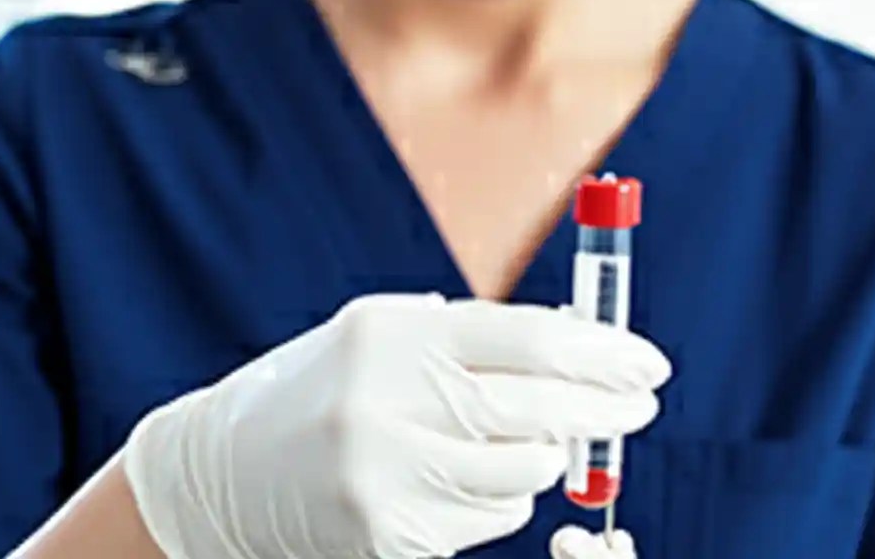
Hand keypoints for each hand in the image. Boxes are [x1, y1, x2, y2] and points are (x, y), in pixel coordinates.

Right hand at [123, 293, 670, 558]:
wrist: (225, 473)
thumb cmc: (323, 390)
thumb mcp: (381, 338)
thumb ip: (469, 337)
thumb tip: (580, 343)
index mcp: (388, 336)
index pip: (525, 338)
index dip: (601, 350)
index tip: (649, 362)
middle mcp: (383, 404)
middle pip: (536, 408)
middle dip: (605, 408)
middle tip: (642, 404)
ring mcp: (384, 478)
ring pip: (522, 474)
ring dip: (548, 459)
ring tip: (536, 443)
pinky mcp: (390, 537)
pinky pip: (489, 518)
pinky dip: (502, 496)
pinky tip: (476, 477)